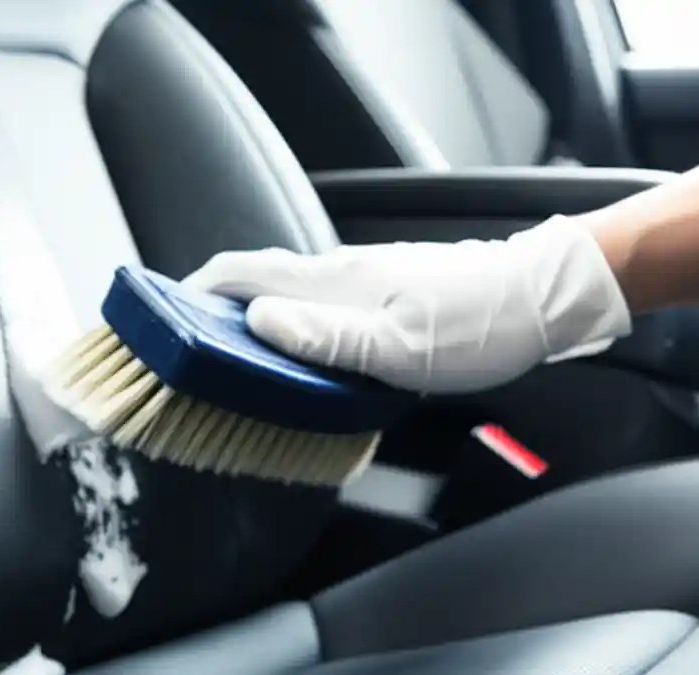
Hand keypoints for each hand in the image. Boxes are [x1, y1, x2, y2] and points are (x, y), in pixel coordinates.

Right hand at [183, 216, 630, 393]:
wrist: (542, 299)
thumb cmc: (480, 325)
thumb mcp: (401, 347)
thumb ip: (327, 338)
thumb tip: (258, 323)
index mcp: (334, 281)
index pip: (239, 272)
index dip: (190, 294)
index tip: (157, 324)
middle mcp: (341, 274)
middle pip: (255, 287)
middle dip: (212, 319)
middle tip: (189, 364)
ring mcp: (363, 282)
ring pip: (287, 302)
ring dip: (253, 331)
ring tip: (236, 376)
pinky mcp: (385, 296)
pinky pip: (320, 312)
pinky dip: (293, 336)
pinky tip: (303, 371)